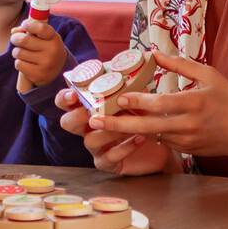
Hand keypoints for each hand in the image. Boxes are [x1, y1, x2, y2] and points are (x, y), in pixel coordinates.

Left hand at [10, 18, 68, 87]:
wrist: (57, 69)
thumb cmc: (45, 47)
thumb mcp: (42, 36)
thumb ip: (29, 29)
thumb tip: (14, 31)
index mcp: (54, 38)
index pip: (40, 28)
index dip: (29, 25)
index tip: (24, 25)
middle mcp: (52, 51)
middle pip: (23, 40)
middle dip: (15, 38)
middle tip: (15, 39)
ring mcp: (46, 64)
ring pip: (18, 53)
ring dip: (17, 52)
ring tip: (23, 53)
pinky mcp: (38, 75)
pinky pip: (18, 64)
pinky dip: (19, 63)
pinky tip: (26, 63)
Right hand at [54, 87, 174, 175]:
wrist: (163, 142)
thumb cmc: (145, 116)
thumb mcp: (137, 98)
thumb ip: (128, 86)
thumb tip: (134, 65)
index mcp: (89, 107)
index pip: (65, 101)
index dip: (64, 98)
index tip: (74, 95)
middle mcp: (86, 127)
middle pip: (67, 123)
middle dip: (77, 117)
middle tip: (93, 113)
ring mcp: (95, 147)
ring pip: (90, 140)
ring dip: (108, 130)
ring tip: (128, 124)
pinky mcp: (108, 163)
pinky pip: (109, 157)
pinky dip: (125, 147)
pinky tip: (140, 138)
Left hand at [85, 51, 227, 161]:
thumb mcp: (209, 76)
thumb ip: (180, 65)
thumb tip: (154, 54)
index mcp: (195, 104)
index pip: (162, 104)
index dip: (139, 101)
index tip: (119, 98)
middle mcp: (188, 125)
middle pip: (148, 126)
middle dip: (119, 125)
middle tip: (96, 121)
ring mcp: (186, 141)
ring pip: (151, 136)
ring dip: (127, 130)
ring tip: (103, 125)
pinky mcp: (185, 150)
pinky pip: (161, 141)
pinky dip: (145, 134)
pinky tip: (127, 128)